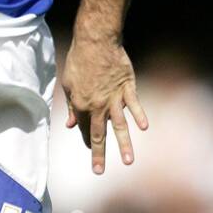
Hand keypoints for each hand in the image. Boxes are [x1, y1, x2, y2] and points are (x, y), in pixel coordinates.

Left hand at [62, 36, 147, 173]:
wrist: (96, 41)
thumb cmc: (79, 61)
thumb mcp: (68, 84)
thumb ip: (71, 107)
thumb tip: (70, 124)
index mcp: (81, 105)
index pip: (85, 129)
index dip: (88, 142)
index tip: (92, 153)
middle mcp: (97, 105)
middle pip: (99, 134)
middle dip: (99, 154)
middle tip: (98, 171)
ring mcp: (114, 98)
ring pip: (119, 125)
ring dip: (124, 145)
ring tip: (128, 161)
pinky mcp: (128, 87)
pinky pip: (134, 105)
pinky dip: (139, 116)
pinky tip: (144, 128)